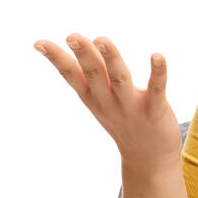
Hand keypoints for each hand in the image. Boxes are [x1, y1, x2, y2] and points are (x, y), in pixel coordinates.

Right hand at [33, 33, 182, 172]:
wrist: (149, 161)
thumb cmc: (124, 121)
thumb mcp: (102, 100)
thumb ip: (94, 72)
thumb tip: (85, 40)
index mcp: (93, 98)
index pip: (71, 75)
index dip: (56, 59)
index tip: (39, 43)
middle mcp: (109, 102)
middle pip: (94, 74)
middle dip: (84, 54)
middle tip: (73, 36)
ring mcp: (131, 108)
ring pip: (120, 79)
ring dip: (111, 58)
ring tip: (102, 39)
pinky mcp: (155, 111)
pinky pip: (156, 90)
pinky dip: (158, 72)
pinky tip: (157, 55)